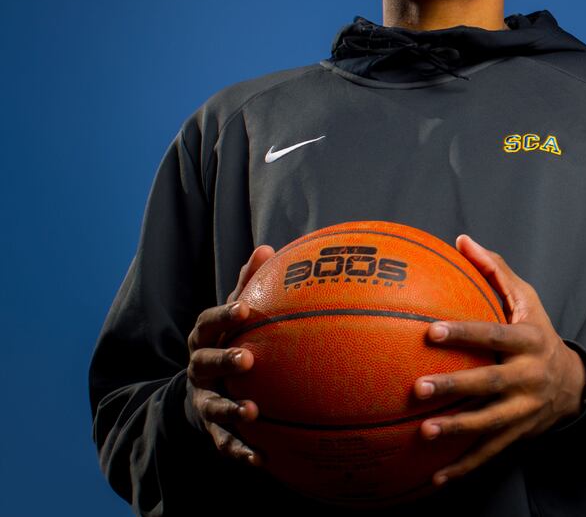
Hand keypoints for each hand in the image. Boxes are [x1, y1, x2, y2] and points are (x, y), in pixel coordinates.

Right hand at [185, 244, 275, 465]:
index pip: (209, 322)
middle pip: (204, 363)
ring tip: (252, 412)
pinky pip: (224, 443)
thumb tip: (267, 247)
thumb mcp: (234, 313)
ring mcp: (202, 399)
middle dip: (223, 361)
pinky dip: (240, 452)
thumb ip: (247, 283)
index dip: (224, 315)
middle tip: (248, 359)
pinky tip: (261, 459)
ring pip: (211, 406)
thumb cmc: (227, 340)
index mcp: (204, 338)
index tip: (244, 309)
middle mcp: (197, 369)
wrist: (202, 387)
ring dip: (229, 409)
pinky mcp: (211, 429)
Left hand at [414, 235, 585, 486]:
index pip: (494, 335)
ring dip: (457, 430)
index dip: (465, 333)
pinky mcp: (517, 435)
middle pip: (490, 383)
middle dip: (455, 386)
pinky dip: (463, 468)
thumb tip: (462, 240)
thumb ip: (495, 271)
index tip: (431, 331)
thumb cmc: (538, 333)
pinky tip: (434, 478)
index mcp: (528, 341)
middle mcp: (529, 377)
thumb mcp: (527, 300)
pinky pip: (489, 454)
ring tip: (423, 432)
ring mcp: (524, 410)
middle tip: (418, 387)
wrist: (574, 384)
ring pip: (489, 423)